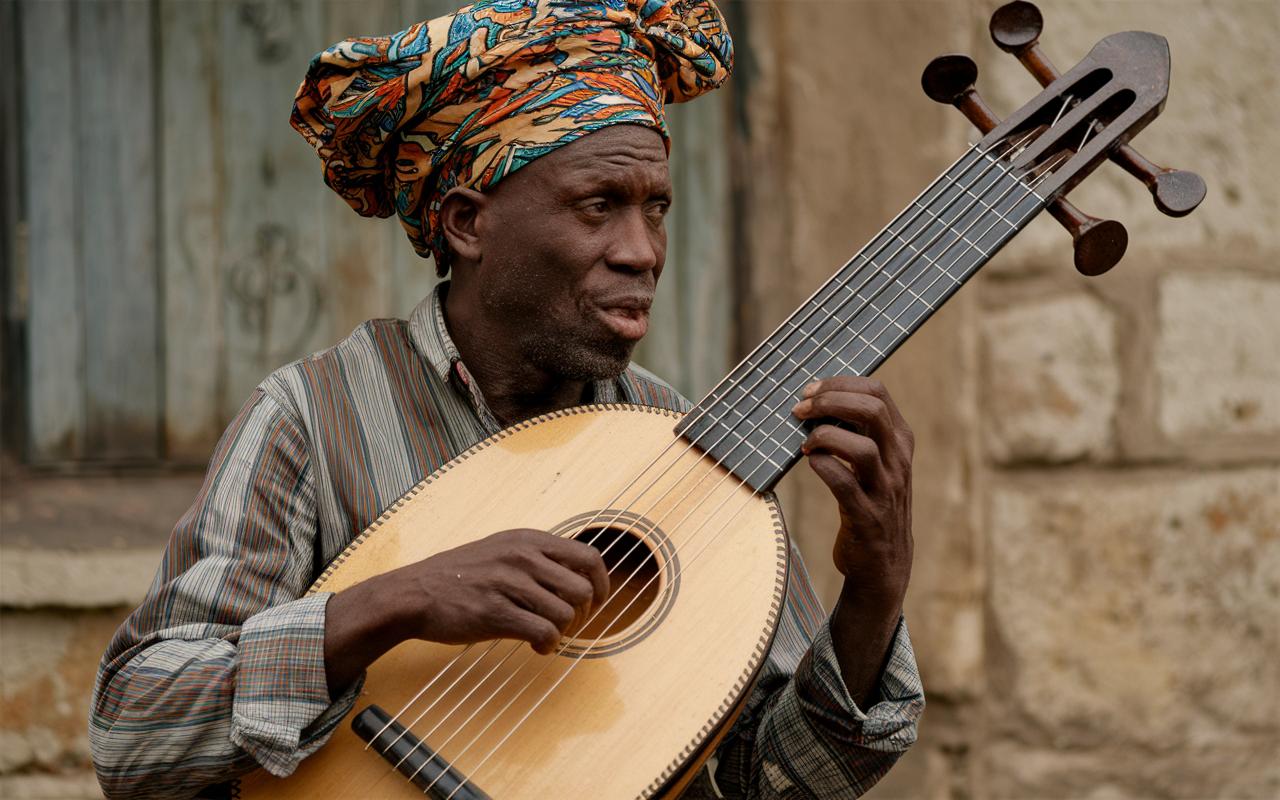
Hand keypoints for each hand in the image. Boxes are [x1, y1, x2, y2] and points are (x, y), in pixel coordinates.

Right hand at [389, 529, 609, 653]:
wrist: (413, 594)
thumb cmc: (459, 576)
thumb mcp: (502, 549)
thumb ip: (537, 556)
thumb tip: (578, 574)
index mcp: (528, 539)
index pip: (590, 557)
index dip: (603, 584)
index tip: (596, 603)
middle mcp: (522, 556)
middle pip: (584, 589)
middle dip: (585, 614)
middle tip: (570, 625)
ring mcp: (509, 583)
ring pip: (566, 613)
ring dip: (563, 633)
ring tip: (546, 636)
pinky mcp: (496, 613)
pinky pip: (544, 632)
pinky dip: (548, 646)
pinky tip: (536, 647)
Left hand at [791, 377, 913, 612]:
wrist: (883, 563)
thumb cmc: (870, 502)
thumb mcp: (875, 462)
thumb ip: (856, 431)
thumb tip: (815, 399)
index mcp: (900, 441)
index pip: (877, 392)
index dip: (840, 384)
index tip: (810, 391)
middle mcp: (898, 461)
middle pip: (872, 410)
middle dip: (830, 401)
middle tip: (800, 409)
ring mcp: (885, 490)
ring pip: (863, 448)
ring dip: (825, 436)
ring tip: (806, 443)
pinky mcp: (867, 517)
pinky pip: (844, 484)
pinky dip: (823, 467)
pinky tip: (810, 462)